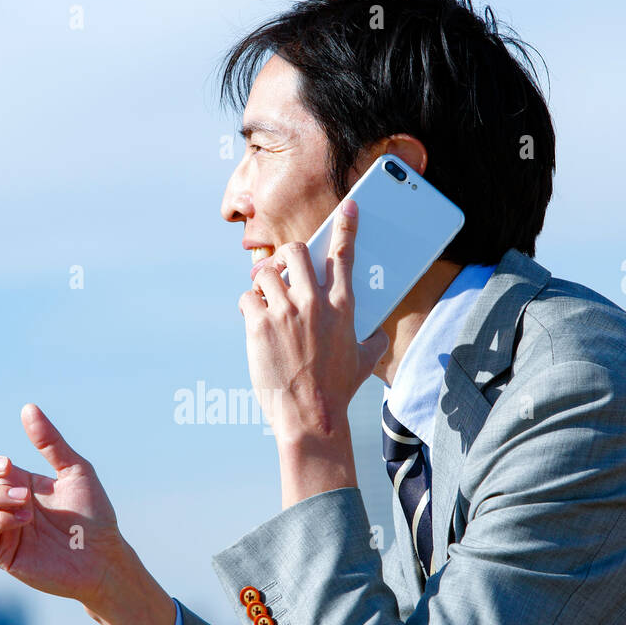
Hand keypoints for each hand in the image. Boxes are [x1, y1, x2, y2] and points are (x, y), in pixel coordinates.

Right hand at [0, 404, 127, 609]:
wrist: (103, 558)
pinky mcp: (1, 552)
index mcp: (15, 480)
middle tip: (9, 466)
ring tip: (27, 500)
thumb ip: (51, 443)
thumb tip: (28, 408)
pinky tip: (25, 519)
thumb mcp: (75, 470)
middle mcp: (2, 501)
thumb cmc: (93, 516)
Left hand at [237, 199, 389, 445]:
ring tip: (266, 301)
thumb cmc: (337, 391)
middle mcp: (314, 303)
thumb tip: (379, 334)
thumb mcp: (364, 362)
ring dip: (264, 284)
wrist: (310, 417)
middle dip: (287, 256)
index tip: (349, 207)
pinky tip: (253, 319)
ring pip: (266, 273)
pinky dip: (247, 305)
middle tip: (282, 269)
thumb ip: (373, 341)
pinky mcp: (260, 326)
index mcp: (343, 307)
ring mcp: (286, 313)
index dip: (346, 226)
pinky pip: (247, 298)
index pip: (344, 255)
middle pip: (297, 252)